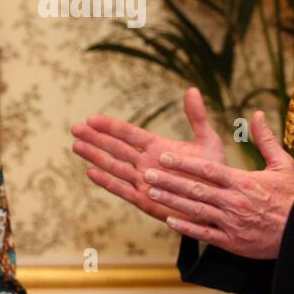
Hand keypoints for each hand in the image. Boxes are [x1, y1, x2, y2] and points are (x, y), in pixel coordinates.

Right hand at [71, 87, 226, 223]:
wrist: (218, 204)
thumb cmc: (214, 173)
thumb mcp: (208, 141)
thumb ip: (197, 117)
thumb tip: (192, 90)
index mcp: (158, 147)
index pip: (129, 134)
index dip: (110, 126)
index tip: (92, 118)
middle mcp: (146, 163)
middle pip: (116, 148)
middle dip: (95, 138)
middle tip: (75, 128)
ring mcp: (143, 182)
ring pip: (114, 166)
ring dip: (95, 156)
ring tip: (76, 146)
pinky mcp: (145, 201)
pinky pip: (122, 190)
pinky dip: (106, 182)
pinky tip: (90, 172)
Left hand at [143, 110, 293, 259]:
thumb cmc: (292, 197)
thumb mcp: (282, 165)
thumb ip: (266, 140)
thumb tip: (257, 114)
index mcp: (243, 182)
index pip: (207, 170)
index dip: (183, 163)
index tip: (163, 156)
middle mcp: (233, 201)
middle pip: (195, 189)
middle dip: (169, 181)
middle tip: (146, 174)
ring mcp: (231, 222)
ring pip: (196, 210)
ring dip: (172, 201)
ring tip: (151, 193)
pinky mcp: (232, 241)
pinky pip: (205, 234)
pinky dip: (186, 228)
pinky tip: (169, 220)